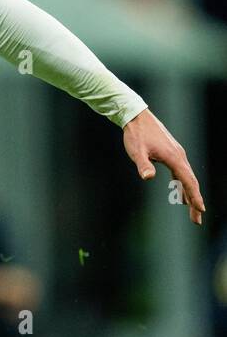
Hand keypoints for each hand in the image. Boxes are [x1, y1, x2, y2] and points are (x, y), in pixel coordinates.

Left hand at [123, 108, 204, 224]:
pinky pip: (180, 172)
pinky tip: (181, 194)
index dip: (195, 196)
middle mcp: (179, 156)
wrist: (136, 116)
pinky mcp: (171, 153)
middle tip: (197, 220)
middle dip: (195, 201)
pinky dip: (182, 184)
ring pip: (186, 177)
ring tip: (192, 211)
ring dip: (189, 194)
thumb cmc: (136, 134)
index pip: (188, 181)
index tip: (201, 211)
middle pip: (191, 182)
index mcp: (174, 157)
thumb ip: (143, 165)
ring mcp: (176, 154)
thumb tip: (148, 177)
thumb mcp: (136, 151)